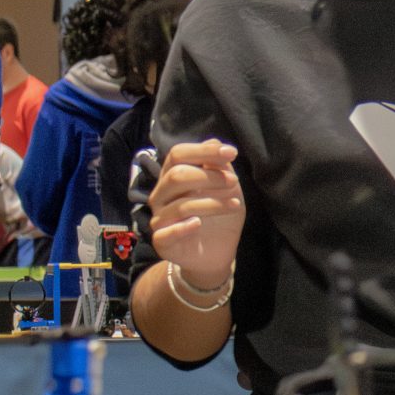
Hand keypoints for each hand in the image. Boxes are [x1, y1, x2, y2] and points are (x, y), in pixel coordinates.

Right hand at [148, 139, 243, 289]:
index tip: (231, 153)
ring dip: (212, 203)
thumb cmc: (219, 216)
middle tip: (234, 182)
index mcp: (172, 177)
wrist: (217, 253)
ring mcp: (159, 219)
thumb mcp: (226, 189)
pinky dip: (183, 228)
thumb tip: (214, 142)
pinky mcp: (161, 242)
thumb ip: (219, 167)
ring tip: (235, 205)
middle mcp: (161, 195)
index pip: (177, 154)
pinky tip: (199, 224)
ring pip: (181, 205)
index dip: (203, 151)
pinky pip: (166, 233)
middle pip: (177, 176)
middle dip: (209, 177)